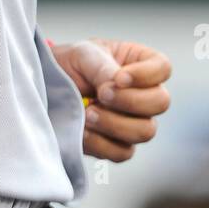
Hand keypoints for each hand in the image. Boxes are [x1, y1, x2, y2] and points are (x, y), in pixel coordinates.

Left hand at [47, 36, 170, 162]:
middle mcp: (143, 94)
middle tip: (101, 94)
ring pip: (145, 131)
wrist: (46, 87)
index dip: (146, 75)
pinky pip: (123, 152)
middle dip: (130, 101)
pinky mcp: (116, 145)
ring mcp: (133, 122)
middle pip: (160, 102)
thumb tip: (115, 86)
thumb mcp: (84, 55)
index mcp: (140, 64)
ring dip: (115, 123)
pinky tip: (84, 131)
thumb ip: (103, 68)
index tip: (119, 78)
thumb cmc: (71, 63)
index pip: (162, 68)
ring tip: (88, 113)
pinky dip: (102, 143)